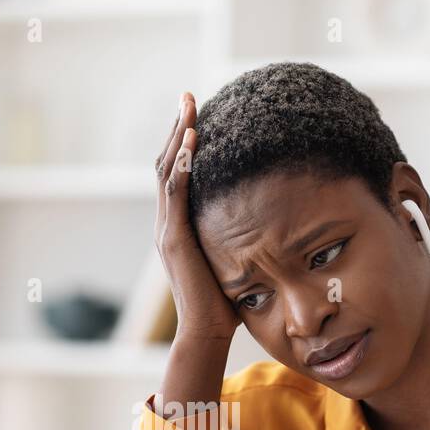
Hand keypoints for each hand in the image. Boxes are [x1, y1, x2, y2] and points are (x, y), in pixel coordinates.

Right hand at [154, 92, 239, 342]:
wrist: (206, 334)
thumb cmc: (224, 305)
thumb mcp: (231, 261)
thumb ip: (236, 239)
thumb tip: (264, 222)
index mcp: (177, 228)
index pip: (176, 175)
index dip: (182, 143)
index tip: (195, 115)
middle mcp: (166, 225)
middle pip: (166, 163)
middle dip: (176, 127)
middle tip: (188, 96)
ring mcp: (167, 231)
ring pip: (167, 171)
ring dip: (177, 136)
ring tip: (188, 105)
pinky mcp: (174, 239)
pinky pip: (175, 193)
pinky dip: (181, 164)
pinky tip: (191, 140)